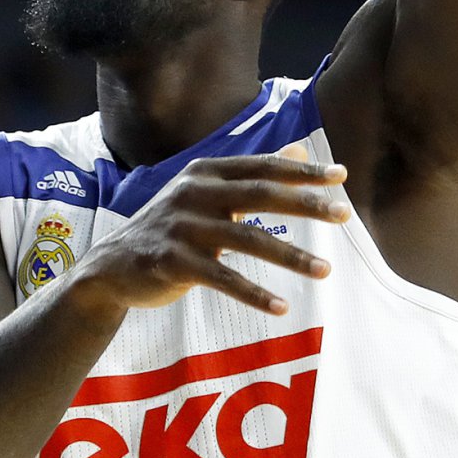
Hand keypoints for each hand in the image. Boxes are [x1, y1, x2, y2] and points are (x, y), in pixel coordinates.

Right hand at [78, 152, 349, 317]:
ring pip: (248, 239)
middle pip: (260, 195)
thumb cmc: (172, 228)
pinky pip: (223, 279)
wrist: (112, 266)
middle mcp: (194, 193)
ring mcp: (182, 227)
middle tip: (344, 214)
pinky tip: (282, 307)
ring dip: (290, 257)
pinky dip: (254, 294)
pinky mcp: (172, 262)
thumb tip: (300, 149)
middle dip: (306, 204)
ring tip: (325, 270)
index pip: (263, 167)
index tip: (341, 177)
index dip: (302, 172)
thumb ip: (252, 174)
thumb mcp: (207, 193)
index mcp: (205, 172)